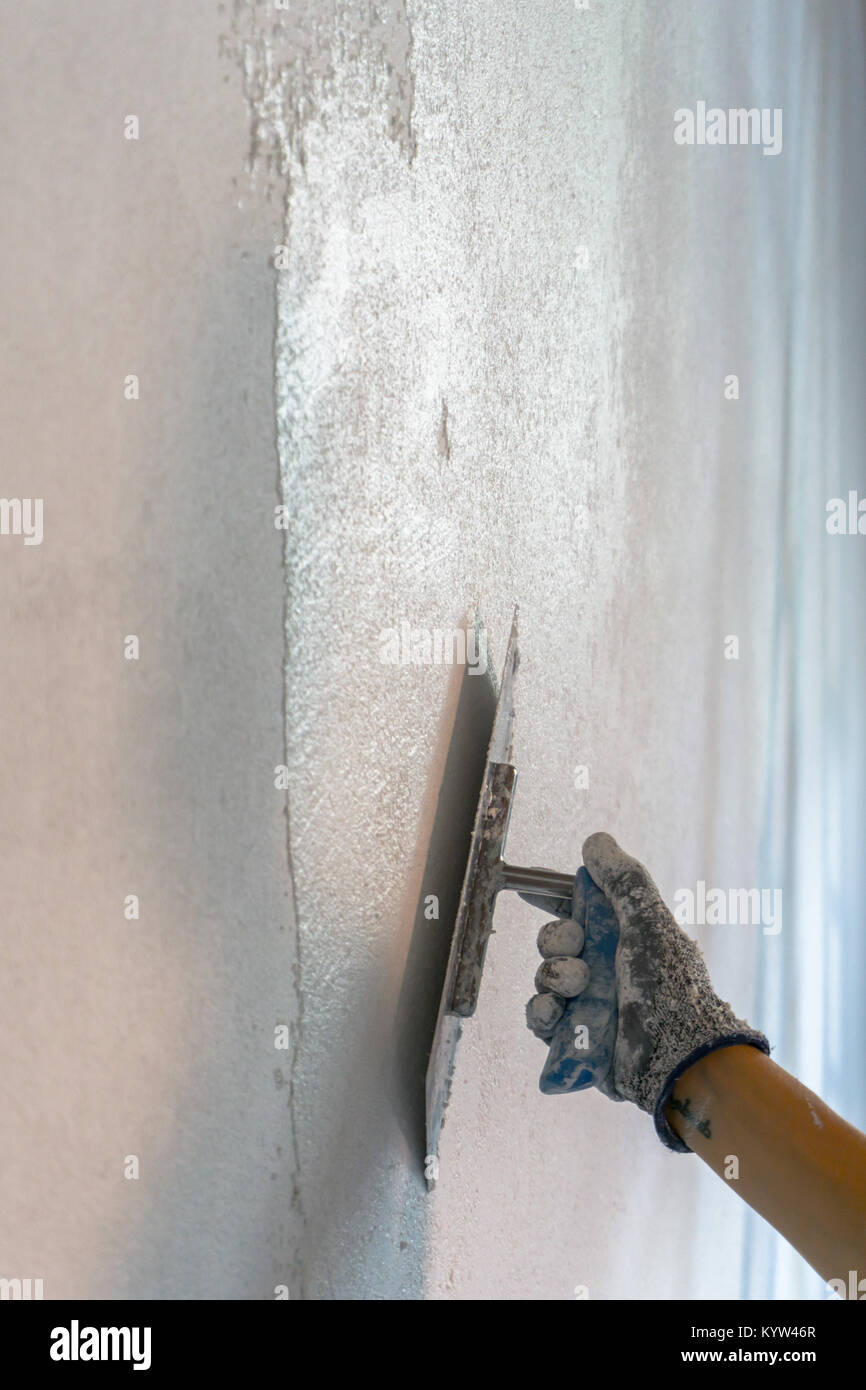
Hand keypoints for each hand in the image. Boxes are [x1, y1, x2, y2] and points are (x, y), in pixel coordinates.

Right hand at [524, 832, 769, 1150]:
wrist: (677, 1059)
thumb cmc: (669, 988)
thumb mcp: (650, 924)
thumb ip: (623, 881)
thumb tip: (595, 840)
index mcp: (624, 937)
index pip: (580, 908)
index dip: (554, 897)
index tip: (528, 888)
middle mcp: (605, 967)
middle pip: (555, 941)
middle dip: (557, 940)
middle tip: (576, 949)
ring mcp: (589, 1004)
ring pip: (545, 977)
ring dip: (551, 976)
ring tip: (574, 985)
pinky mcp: (575, 1039)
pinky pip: (541, 1017)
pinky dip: (540, 1011)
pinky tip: (552, 1011)